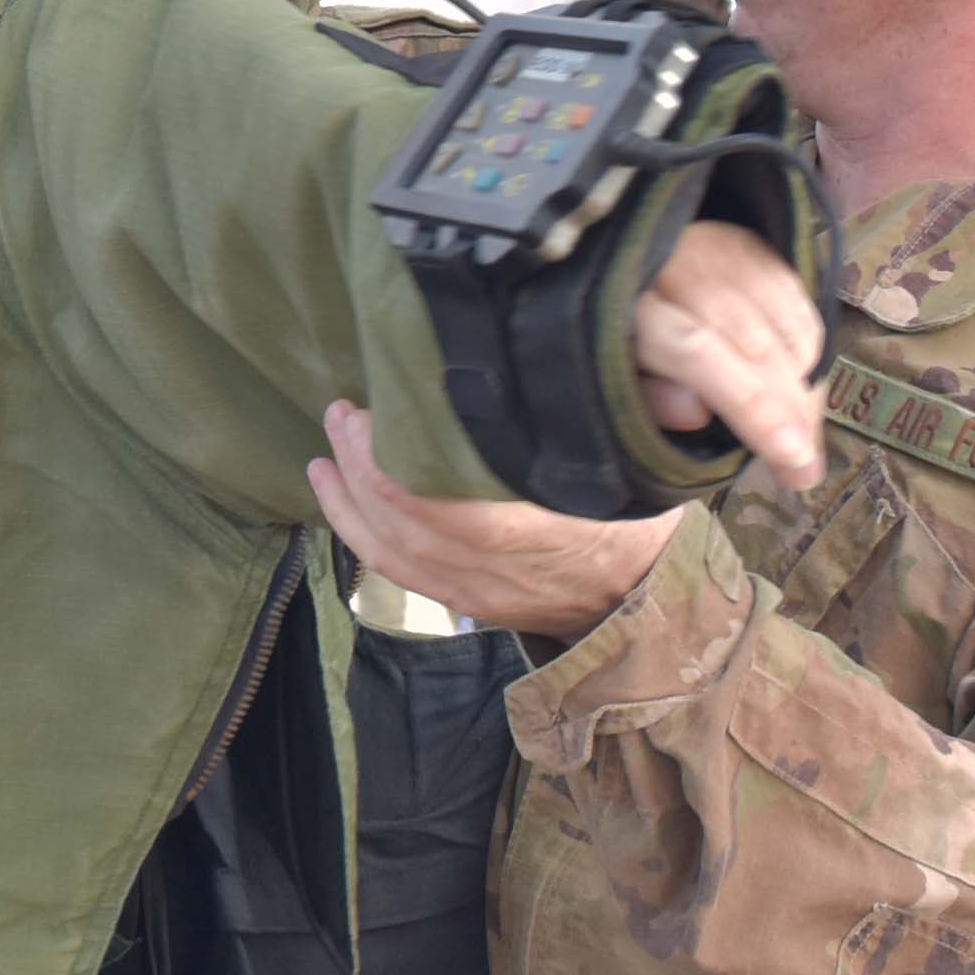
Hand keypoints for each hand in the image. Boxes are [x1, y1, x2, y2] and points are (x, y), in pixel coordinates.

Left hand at [299, 221, 824, 641]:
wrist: (651, 609)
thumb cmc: (645, 528)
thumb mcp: (636, 469)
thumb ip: (617, 419)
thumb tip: (604, 365)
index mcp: (533, 532)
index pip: (433, 504)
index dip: (384, 458)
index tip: (367, 411)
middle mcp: (494, 569)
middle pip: (399, 523)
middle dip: (357, 468)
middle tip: (339, 415)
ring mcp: (476, 593)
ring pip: (390, 552)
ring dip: (347, 504)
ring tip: (323, 459)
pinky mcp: (467, 604)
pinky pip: (400, 576)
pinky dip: (362, 539)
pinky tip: (343, 506)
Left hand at [628, 220, 825, 486]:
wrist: (620, 268)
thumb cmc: (609, 341)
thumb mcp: (605, 377)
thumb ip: (645, 396)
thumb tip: (695, 414)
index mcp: (621, 300)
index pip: (694, 351)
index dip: (751, 406)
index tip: (793, 459)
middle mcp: (674, 263)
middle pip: (752, 340)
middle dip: (788, 411)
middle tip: (805, 471)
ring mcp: (716, 247)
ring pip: (782, 321)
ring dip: (804, 387)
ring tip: (805, 439)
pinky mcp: (749, 243)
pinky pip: (798, 301)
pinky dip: (807, 350)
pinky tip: (803, 389)